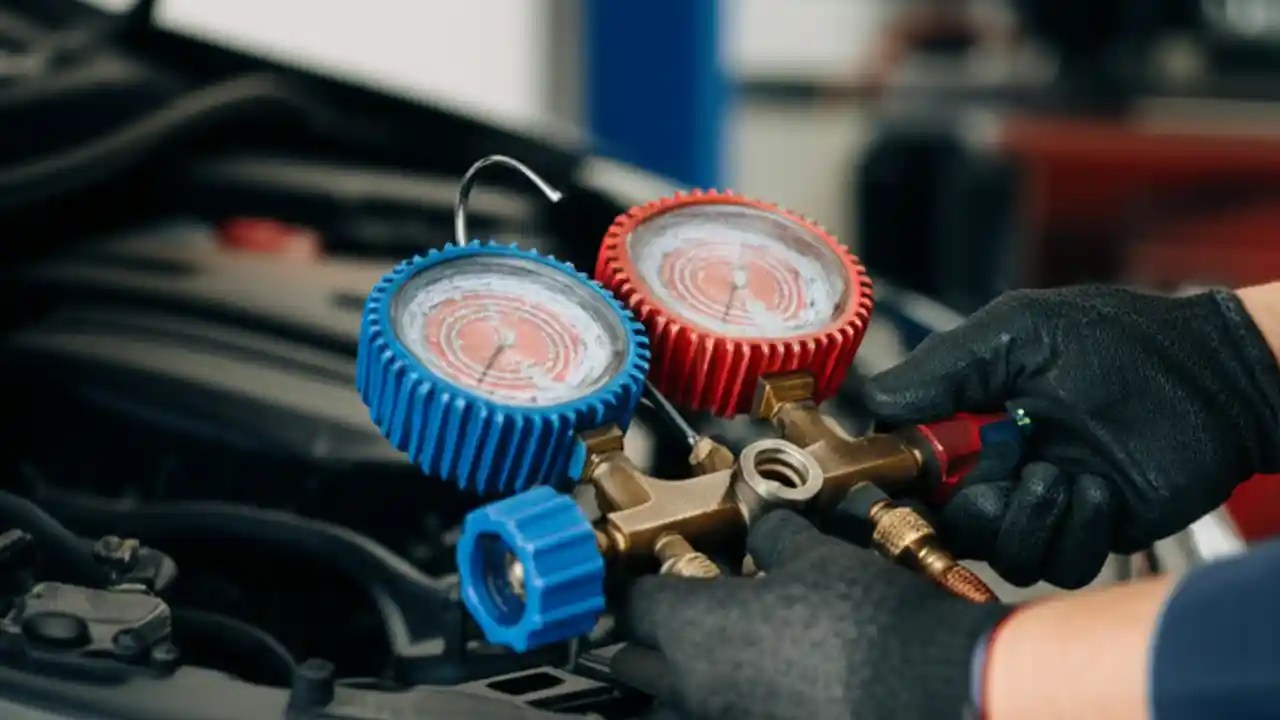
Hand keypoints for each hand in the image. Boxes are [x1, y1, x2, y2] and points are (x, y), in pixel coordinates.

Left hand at [620, 510, 1009, 719]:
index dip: (639, 583)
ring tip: (701, 661)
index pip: (632, 603)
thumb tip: (764, 532)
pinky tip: (750, 687)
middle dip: (643, 638)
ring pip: (667, 708)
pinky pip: (716, 718)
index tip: (651, 574)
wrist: (929, 686)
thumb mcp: (815, 556)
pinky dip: (719, 703)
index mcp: (692, 630)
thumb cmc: (866, 619)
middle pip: (634, 664)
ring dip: (673, 683)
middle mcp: (691, 687)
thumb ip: (773, 539)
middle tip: (665, 617)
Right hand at [865, 287, 1279, 587]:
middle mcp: (999, 468)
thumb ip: (944, 366)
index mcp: (968, 421)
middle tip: (1002, 478)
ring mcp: (1044, 504)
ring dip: (1025, 522)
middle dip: (969, 510)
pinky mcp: (1090, 533)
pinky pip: (1060, 564)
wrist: (1209, 373)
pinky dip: (1075, 532)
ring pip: (1001, 554)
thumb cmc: (1115, 340)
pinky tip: (1099, 489)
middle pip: (949, 522)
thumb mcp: (1017, 333)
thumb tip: (877, 402)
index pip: (911, 467)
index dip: (904, 480)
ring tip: (1060, 476)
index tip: (910, 474)